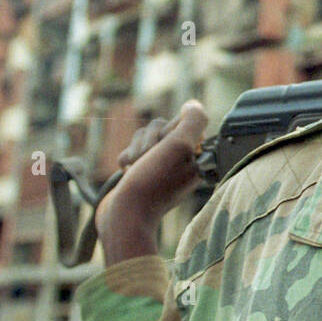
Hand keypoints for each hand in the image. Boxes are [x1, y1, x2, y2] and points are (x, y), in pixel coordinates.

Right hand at [94, 100, 208, 264]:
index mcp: (198, 157)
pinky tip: (126, 174)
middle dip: (149, 140)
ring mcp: (160, 166)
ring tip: (135, 168)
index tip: (167, 147)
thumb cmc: (151, 182)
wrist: (124, 216)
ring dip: (136, 149)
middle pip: (161, 127)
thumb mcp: (179, 145)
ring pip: (144, 136)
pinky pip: (132, 151)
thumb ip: (193, 121)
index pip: (184, 123)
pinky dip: (127, 159)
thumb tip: (193, 105)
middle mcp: (182, 161)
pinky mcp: (140, 171)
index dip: (171, 130)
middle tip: (148, 159)